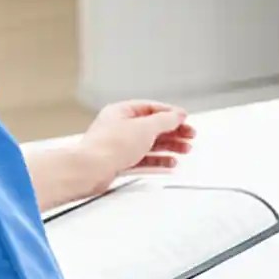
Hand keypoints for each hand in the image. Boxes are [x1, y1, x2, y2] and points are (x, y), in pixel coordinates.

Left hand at [76, 100, 196, 194]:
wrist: (90, 170)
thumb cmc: (108, 146)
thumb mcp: (144, 127)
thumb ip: (165, 120)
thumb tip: (177, 115)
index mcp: (121, 112)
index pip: (151, 108)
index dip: (170, 113)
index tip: (184, 119)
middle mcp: (119, 127)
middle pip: (152, 127)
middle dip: (172, 132)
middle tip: (189, 136)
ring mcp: (118, 146)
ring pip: (149, 144)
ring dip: (168, 147)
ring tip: (184, 150)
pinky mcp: (119, 163)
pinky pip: (143, 160)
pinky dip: (158, 161)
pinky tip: (168, 163)